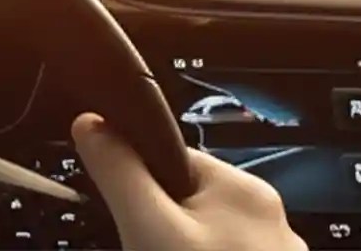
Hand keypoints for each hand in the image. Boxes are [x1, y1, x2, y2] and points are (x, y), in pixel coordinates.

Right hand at [72, 113, 305, 250]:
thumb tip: (91, 123)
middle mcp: (269, 221)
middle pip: (184, 209)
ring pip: (200, 248)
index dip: (136, 184)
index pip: (171, 160)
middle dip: (154, 232)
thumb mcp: (149, 229)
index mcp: (243, 189)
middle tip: (140, 250)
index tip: (123, 218)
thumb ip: (120, 173)